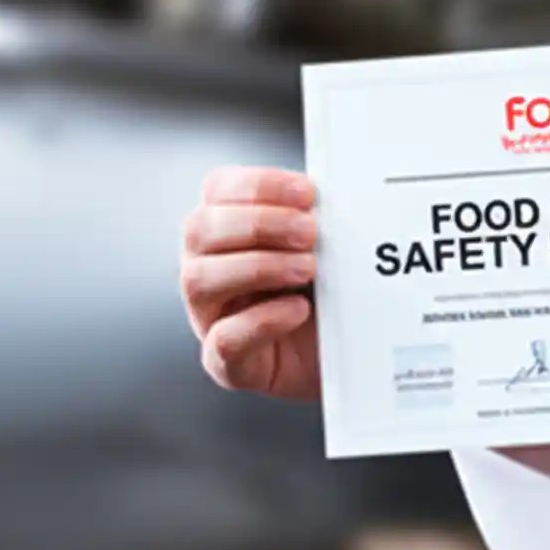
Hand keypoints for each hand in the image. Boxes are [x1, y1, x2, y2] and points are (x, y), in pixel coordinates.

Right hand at [180, 167, 320, 399]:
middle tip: (310, 232)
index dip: (258, 185)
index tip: (307, 192)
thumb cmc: (330, 295)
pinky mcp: (228, 363)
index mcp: (226, 231)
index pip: (218, 190)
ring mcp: (210, 317)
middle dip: (258, 224)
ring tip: (308, 269)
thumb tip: (325, 194)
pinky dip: (262, 320)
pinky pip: (223, 341)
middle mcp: (206, 269)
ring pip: (199, 281)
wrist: (350, 357)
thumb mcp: (326, 248)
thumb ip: (315, 219)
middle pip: (199, 230)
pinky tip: (298, 309)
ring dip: (259, 267)